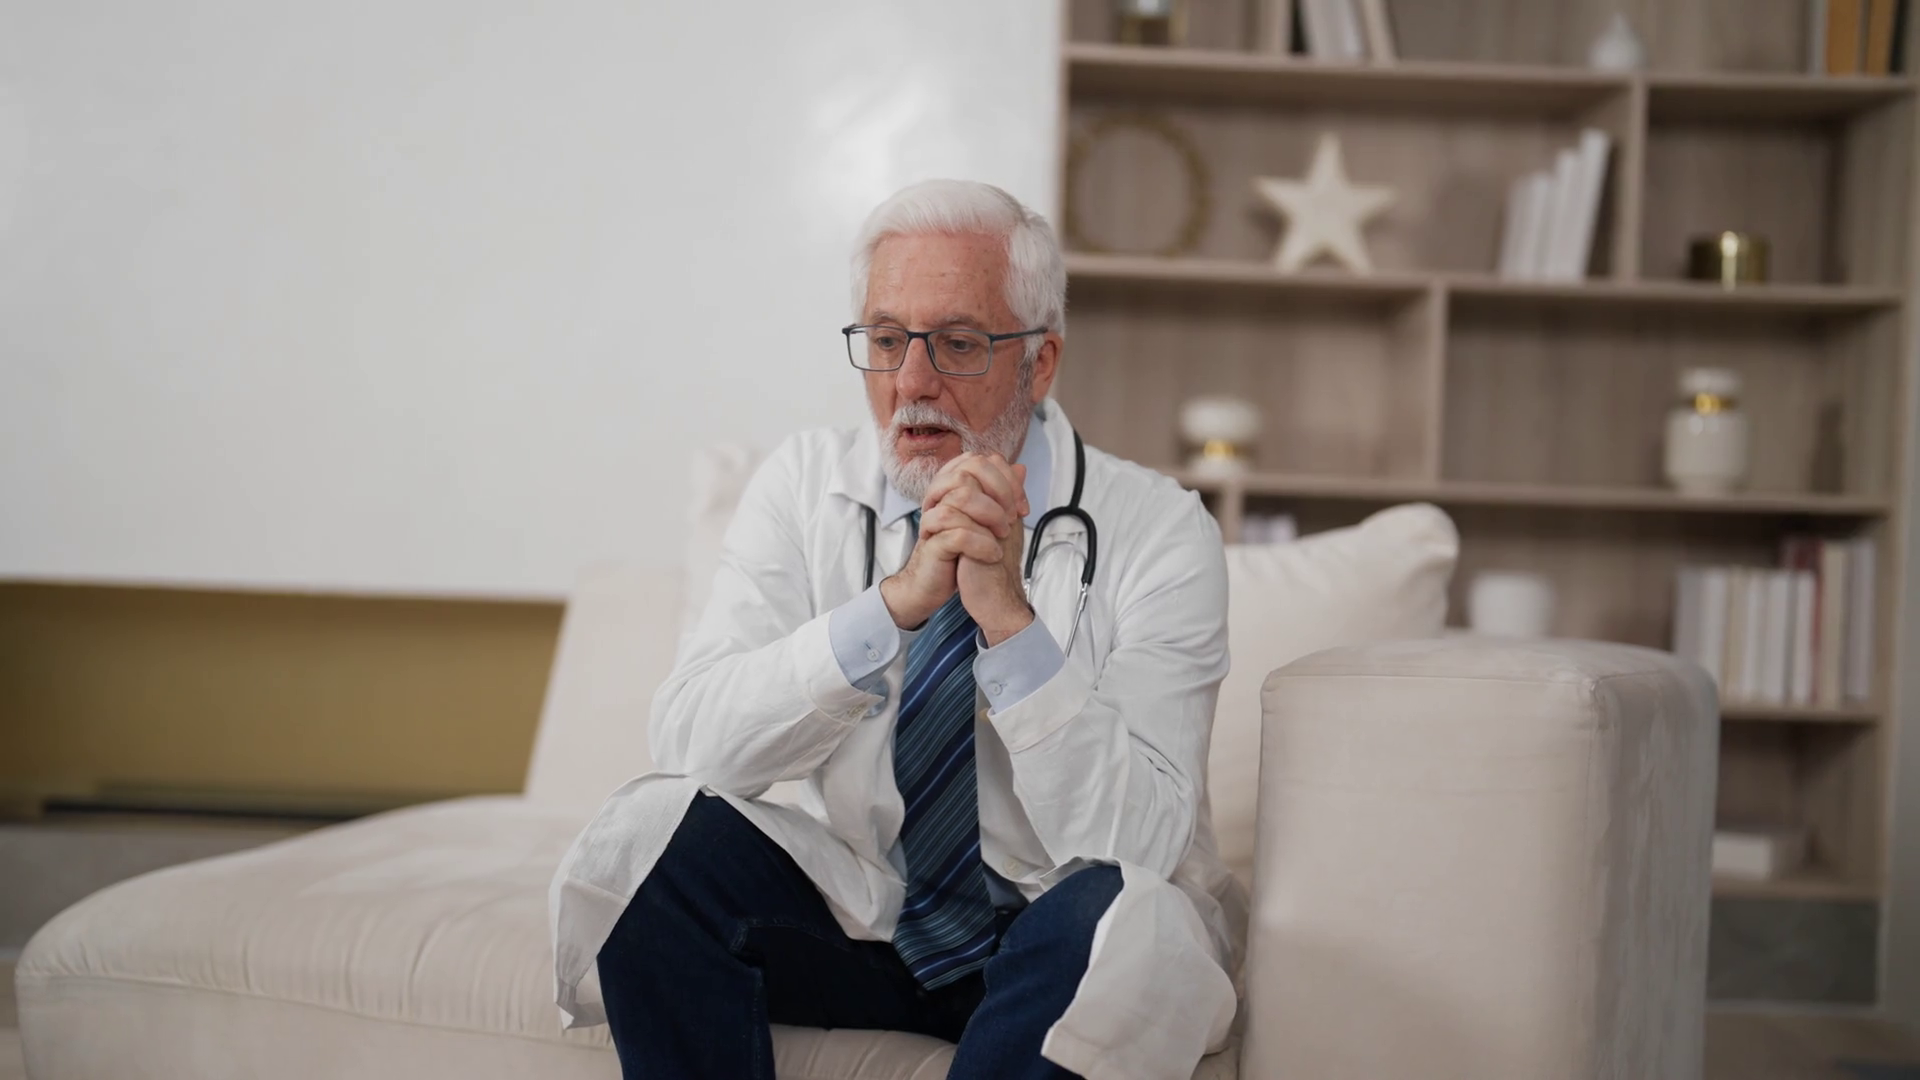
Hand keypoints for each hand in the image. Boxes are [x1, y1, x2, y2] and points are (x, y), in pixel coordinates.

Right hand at [879, 453, 1027, 630]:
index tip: (1021, 507)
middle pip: (969, 470)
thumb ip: (1003, 492)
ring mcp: (933, 516)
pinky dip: (982, 543)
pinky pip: (957, 533)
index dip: (1006, 479)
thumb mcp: (988, 517)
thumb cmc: (960, 549)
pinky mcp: (932, 542)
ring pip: (962, 497)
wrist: (934, 583)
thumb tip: (1021, 468)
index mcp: (951, 484)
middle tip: (1012, 519)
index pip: (980, 461)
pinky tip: (993, 554)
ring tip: (1003, 535)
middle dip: (1000, 492)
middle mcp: (939, 494)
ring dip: (992, 516)